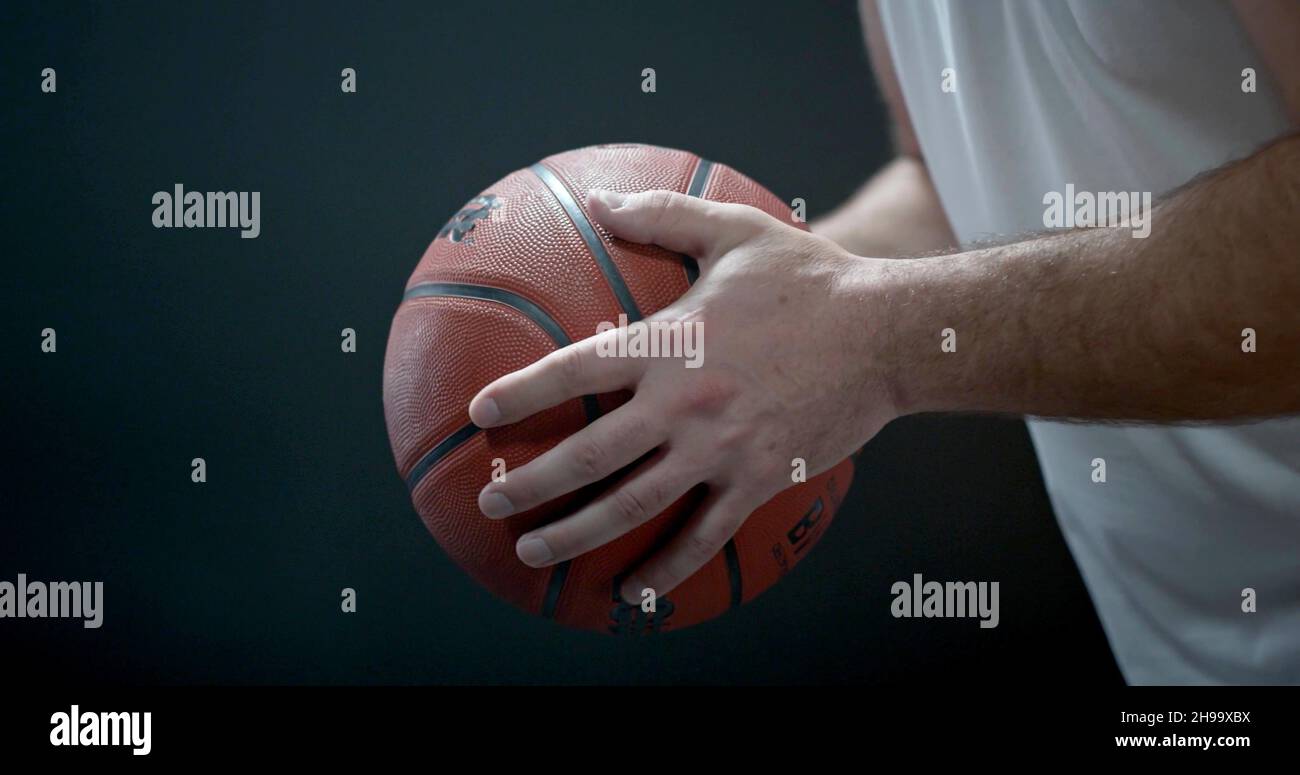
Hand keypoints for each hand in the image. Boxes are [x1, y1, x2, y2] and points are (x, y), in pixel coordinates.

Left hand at [470, 189, 900, 601]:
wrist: (887, 335)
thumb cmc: (810, 280)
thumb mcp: (734, 233)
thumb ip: (661, 215)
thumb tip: (598, 199)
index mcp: (669, 344)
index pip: (574, 371)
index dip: (522, 394)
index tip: (481, 413)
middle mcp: (683, 404)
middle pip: (590, 455)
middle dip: (530, 482)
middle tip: (490, 499)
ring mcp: (720, 450)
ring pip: (633, 506)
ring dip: (576, 533)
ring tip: (531, 551)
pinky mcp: (757, 481)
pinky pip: (704, 537)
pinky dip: (666, 569)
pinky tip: (635, 594)